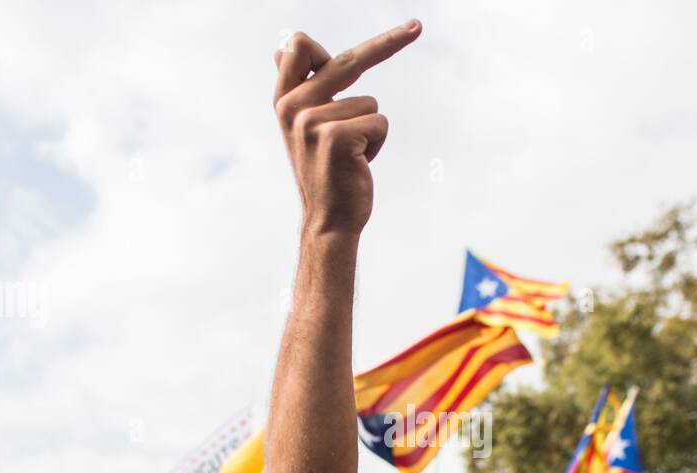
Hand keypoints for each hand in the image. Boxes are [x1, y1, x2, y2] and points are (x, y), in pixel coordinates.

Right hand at [273, 21, 421, 235]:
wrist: (328, 221)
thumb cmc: (324, 173)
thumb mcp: (302, 128)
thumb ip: (297, 90)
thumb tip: (279, 51)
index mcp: (283, 101)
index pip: (299, 47)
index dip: (326, 44)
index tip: (344, 43)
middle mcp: (292, 107)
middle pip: (347, 59)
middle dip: (388, 42)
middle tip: (417, 27)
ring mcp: (312, 121)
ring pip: (370, 102)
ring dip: (370, 129)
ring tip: (351, 155)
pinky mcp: (337, 137)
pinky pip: (379, 122)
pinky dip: (377, 143)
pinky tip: (359, 163)